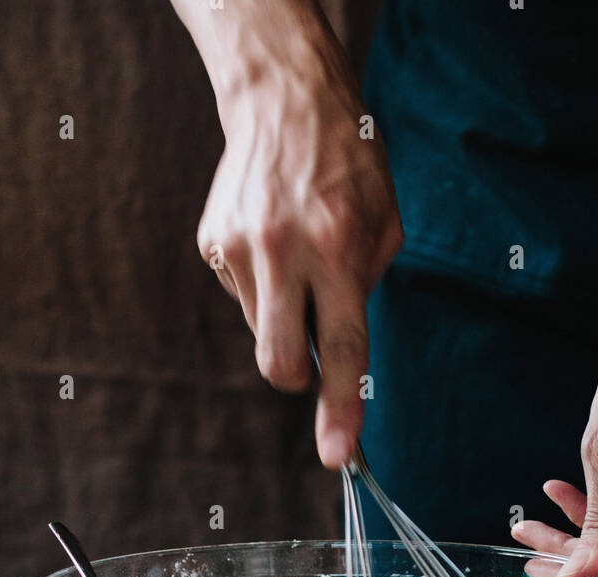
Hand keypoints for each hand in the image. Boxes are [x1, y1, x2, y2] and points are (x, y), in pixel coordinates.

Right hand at [195, 5, 402, 467]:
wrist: (284, 99)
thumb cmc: (348, 165)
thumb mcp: (385, 224)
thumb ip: (365, 290)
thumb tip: (339, 352)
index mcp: (338, 248)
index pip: (343, 347)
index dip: (340, 407)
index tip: (336, 455)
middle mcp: (283, 251)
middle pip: (279, 363)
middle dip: (296, 377)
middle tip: (310, 355)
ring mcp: (239, 249)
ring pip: (262, 332)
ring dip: (284, 315)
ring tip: (297, 261)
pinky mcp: (212, 244)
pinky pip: (242, 297)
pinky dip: (263, 286)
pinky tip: (272, 243)